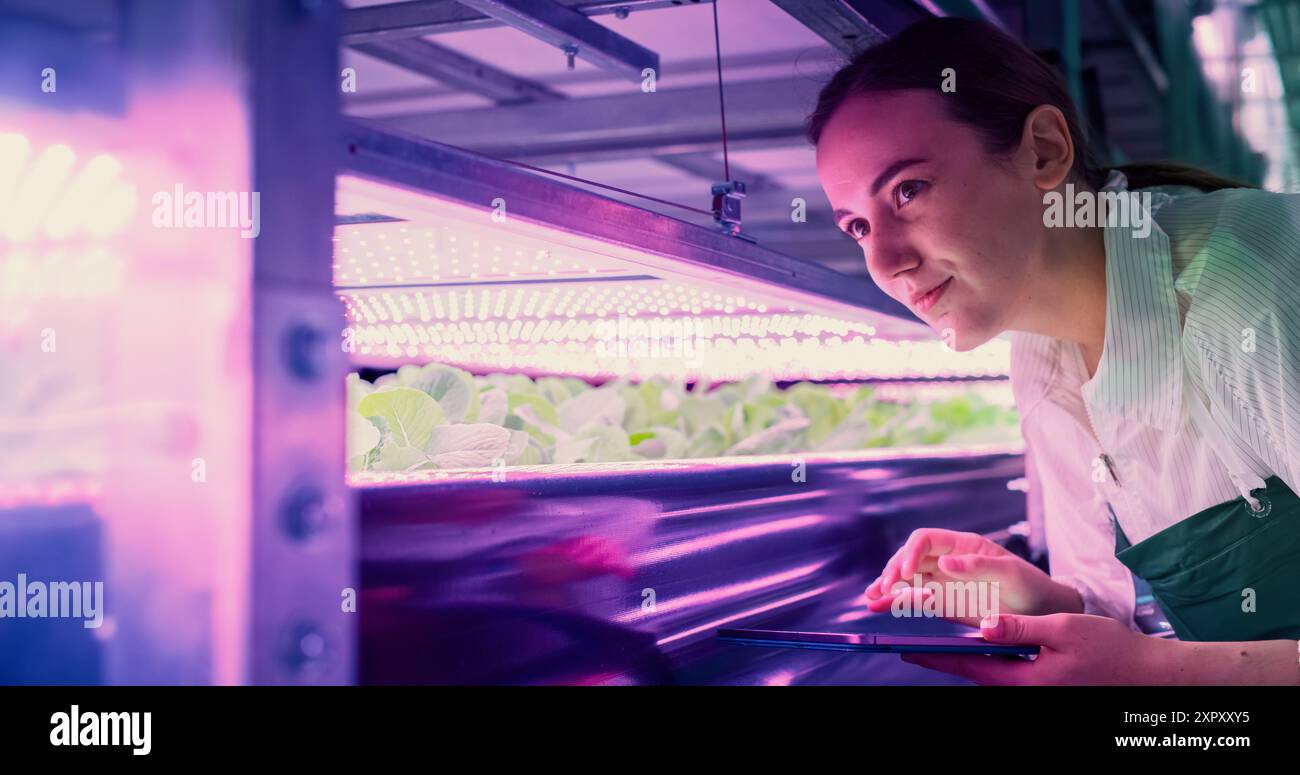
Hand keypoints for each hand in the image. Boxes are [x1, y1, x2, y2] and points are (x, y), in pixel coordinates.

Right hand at [865, 528, 1081, 625]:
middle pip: (909, 558)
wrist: (1040, 612)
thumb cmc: (1030, 586)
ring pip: (906, 579)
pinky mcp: (942, 603)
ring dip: (887, 586)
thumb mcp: (1011, 573)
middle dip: (893, 571)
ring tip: (872, 598)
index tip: (906, 571)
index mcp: (962, 545)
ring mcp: (942, 582)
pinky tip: (879, 606)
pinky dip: (895, 602)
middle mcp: (947, 560)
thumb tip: (946, 562)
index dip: (910, 552)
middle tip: (884, 588)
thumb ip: (979, 566)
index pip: (925, 540)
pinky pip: (914, 600)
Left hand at [901, 613, 1173, 684]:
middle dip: (943, 657)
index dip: (935, 655)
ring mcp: (1034, 691)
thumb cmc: (1109, 650)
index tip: (905, 647)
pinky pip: (1006, 674)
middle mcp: (1023, 691)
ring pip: (988, 674)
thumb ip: (1020, 629)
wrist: (1146, 675)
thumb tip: (982, 626)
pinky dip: (988, 660)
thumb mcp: (1063, 630)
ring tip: (938, 641)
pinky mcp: (1043, 687)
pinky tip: (982, 646)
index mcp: (1023, 680)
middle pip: (973, 673)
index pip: (968, 667)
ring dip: (964, 658)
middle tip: (913, 642)